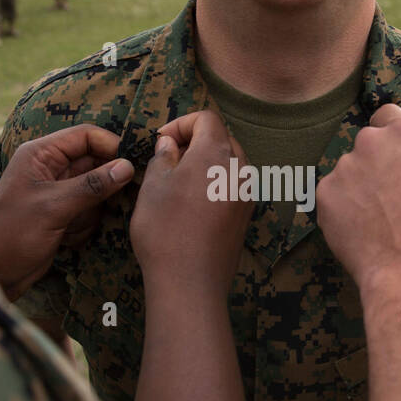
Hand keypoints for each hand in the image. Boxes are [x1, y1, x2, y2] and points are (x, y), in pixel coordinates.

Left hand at [0, 125, 132, 300]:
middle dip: (102, 187)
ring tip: (70, 227)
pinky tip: (65, 238)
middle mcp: (50, 167)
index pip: (86, 136)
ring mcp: (58, 191)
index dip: (111, 147)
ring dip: (91, 212)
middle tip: (104, 204)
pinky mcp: (64, 213)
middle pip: (96, 163)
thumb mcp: (53, 208)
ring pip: (97, 190)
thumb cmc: (12, 235)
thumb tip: (127, 167)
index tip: (131, 168)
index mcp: (41, 154)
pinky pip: (90, 211)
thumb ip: (92, 186)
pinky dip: (84, 226)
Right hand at [130, 110, 251, 296]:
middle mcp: (239, 169)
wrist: (190, 282)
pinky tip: (193, 204)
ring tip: (179, 182)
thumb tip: (170, 145)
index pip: (207, 118)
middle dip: (195, 141)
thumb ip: (163, 156)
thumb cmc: (165, 231)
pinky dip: (216, 183)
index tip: (162, 141)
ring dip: (206, 163)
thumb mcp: (153, 186)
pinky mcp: (246, 215)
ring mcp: (247, 194)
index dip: (182, 123)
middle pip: (222, 138)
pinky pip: (233, 186)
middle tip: (168, 159)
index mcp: (216, 153)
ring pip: (230, 163)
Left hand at [317, 104, 400, 290]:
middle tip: (387, 195)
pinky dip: (341, 208)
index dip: (391, 136)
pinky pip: (332, 194)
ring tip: (375, 219)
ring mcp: (343, 166)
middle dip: (373, 162)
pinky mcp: (324, 192)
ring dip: (357, 187)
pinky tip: (359, 229)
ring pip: (348, 171)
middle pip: (366, 144)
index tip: (394, 156)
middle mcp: (370, 141)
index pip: (387, 116)